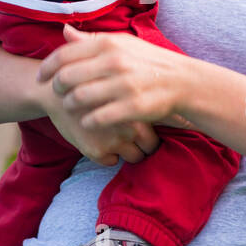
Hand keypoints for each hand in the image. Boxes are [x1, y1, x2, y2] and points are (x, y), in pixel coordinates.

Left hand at [37, 23, 189, 131]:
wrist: (183, 81)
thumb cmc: (148, 61)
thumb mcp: (122, 43)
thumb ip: (90, 40)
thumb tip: (63, 31)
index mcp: (108, 43)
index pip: (64, 55)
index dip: (46, 68)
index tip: (40, 77)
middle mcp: (114, 62)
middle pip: (66, 78)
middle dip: (57, 88)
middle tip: (58, 94)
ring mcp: (123, 85)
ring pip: (77, 99)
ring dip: (69, 106)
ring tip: (71, 108)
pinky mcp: (132, 107)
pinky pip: (96, 118)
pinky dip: (87, 122)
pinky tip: (87, 121)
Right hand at [46, 84, 160, 165]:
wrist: (56, 91)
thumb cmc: (95, 84)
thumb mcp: (123, 83)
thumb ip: (154, 101)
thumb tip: (189, 121)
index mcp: (139, 108)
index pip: (160, 133)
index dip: (156, 133)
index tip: (152, 129)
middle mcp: (130, 126)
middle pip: (149, 149)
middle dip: (144, 145)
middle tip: (130, 134)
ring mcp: (114, 141)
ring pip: (134, 158)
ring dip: (127, 150)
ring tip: (114, 135)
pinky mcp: (96, 152)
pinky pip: (111, 161)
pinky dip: (108, 154)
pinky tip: (99, 138)